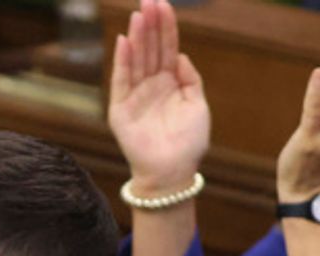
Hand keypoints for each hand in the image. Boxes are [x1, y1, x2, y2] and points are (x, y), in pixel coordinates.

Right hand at [108, 0, 209, 193]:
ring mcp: (135, 96)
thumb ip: (190, 79)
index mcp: (170, 83)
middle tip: (149, 0)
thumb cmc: (188, 143)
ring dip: (137, 37)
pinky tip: (124, 41)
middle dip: (150, 25)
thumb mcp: (198, 106)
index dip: (166, 27)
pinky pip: (121, 81)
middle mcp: (151, 85)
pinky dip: (122, 62)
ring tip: (138, 15)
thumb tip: (180, 55)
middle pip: (150, 49)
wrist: (173, 173)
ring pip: (136, 60)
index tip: (165, 4)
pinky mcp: (121, 110)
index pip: (167, 48)